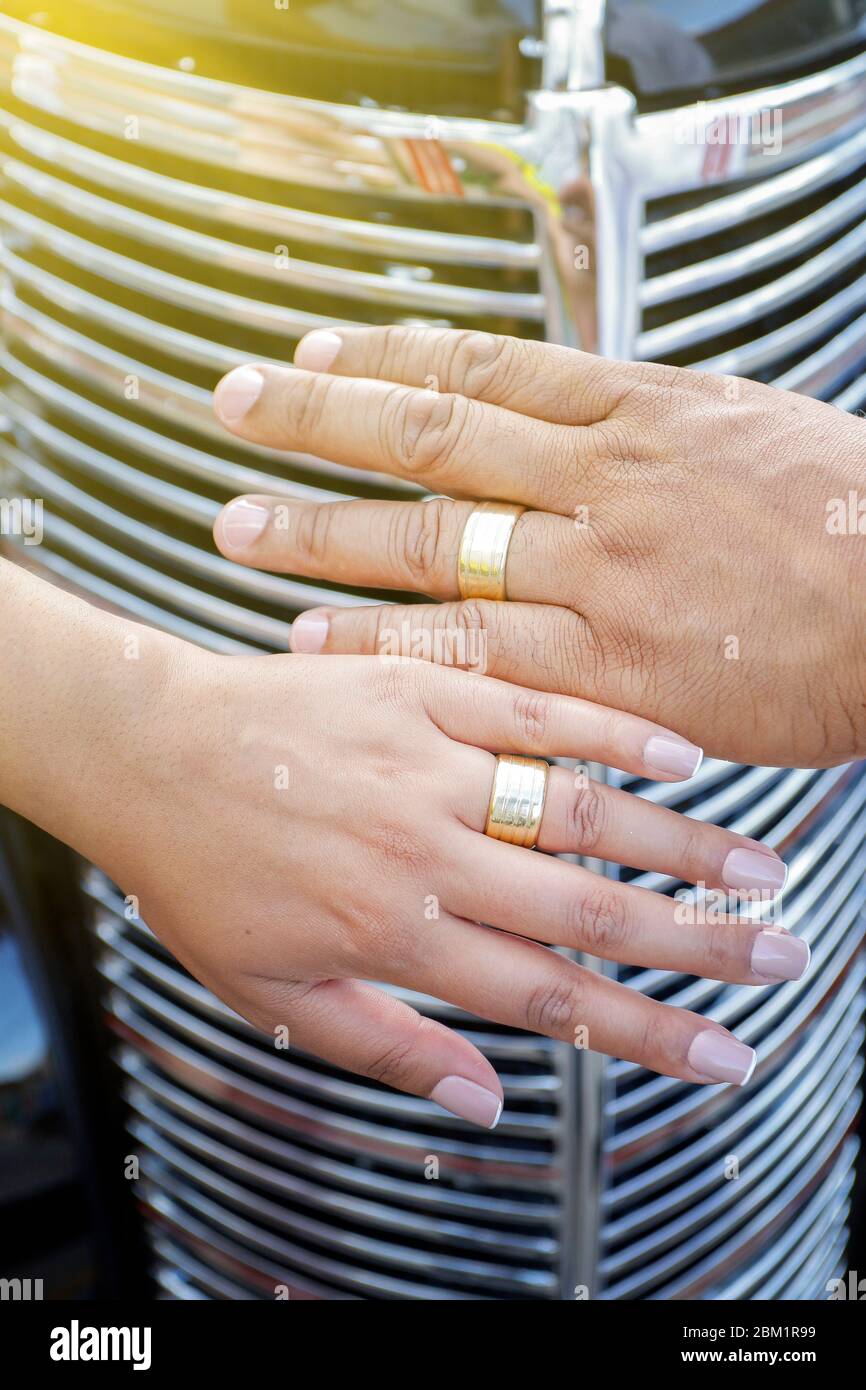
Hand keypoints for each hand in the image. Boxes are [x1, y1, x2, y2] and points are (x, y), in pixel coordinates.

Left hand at [0, 566, 802, 1119]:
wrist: (147, 751)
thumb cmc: (202, 874)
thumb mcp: (270, 993)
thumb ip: (383, 1047)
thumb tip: (483, 1102)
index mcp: (395, 934)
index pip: (549, 998)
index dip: (647, 1032)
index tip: (725, 1054)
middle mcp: (427, 853)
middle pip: (588, 910)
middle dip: (697, 944)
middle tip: (781, 960)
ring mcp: (431, 765)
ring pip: (579, 810)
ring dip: (679, 843)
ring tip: (760, 869)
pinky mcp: (424, 691)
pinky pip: (534, 711)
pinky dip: (612, 732)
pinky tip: (681, 753)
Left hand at [211, 326, 865, 767]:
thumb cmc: (854, 516)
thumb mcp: (750, 428)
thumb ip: (652, 422)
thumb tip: (581, 413)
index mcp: (643, 413)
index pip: (484, 366)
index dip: (388, 355)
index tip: (319, 351)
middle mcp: (604, 482)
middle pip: (430, 436)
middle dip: (319, 421)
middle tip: (235, 409)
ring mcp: (601, 574)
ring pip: (432, 540)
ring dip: (324, 532)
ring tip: (238, 528)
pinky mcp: (610, 669)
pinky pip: (473, 652)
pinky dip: (389, 642)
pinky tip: (320, 636)